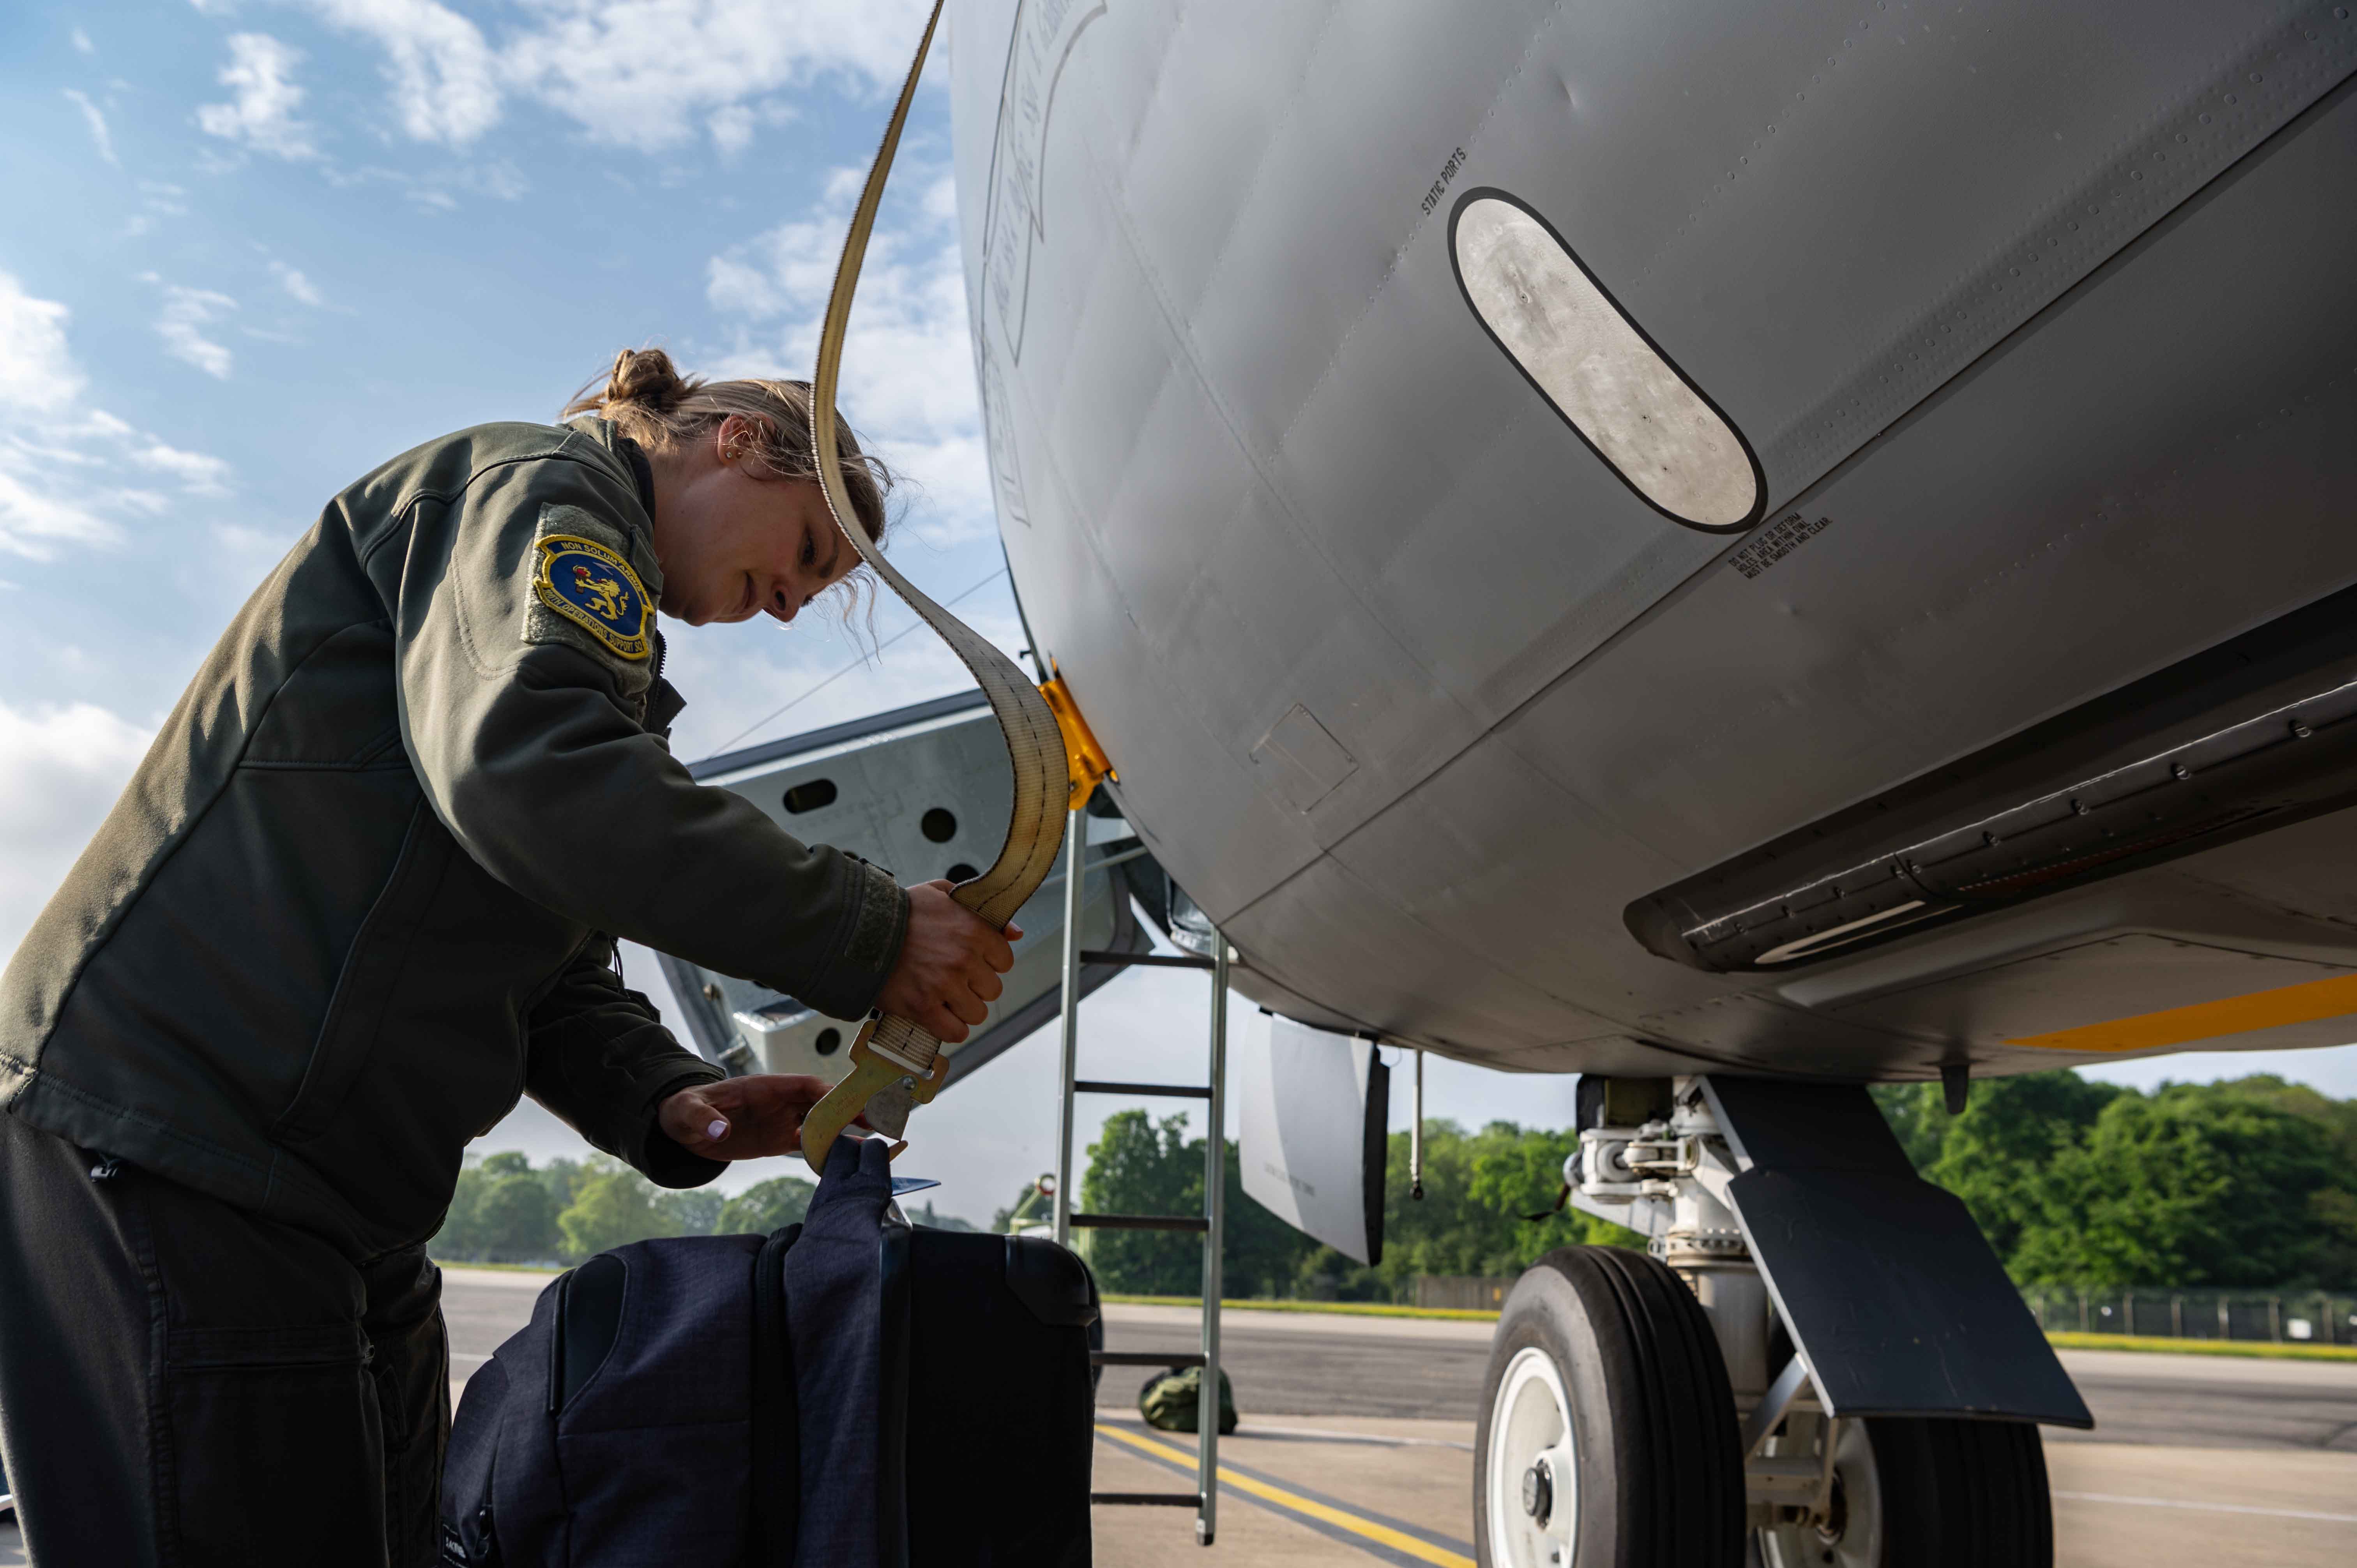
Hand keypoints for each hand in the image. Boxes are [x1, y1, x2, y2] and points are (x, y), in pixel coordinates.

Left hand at [657, 1073, 855, 1160]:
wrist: (682, 1127)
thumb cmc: (685, 1110)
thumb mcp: (687, 1111)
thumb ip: (704, 1118)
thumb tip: (721, 1130)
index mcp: (765, 1087)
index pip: (804, 1085)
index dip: (827, 1093)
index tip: (845, 1105)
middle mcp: (780, 1103)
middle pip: (822, 1103)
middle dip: (847, 1111)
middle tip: (874, 1122)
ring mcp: (781, 1121)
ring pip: (820, 1124)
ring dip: (843, 1131)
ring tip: (871, 1143)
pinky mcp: (777, 1140)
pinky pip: (808, 1144)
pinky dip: (826, 1150)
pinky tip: (843, 1159)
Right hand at [873, 879, 1020, 1042]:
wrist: (860, 929)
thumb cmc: (901, 911)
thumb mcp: (943, 894)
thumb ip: (982, 910)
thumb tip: (1016, 932)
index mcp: (973, 930)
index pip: (1005, 960)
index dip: (989, 962)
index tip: (973, 961)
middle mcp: (964, 959)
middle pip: (992, 989)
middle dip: (976, 985)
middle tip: (954, 978)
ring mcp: (944, 985)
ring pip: (977, 1013)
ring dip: (964, 1008)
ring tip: (945, 996)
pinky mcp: (923, 1007)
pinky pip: (955, 1032)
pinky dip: (950, 1028)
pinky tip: (939, 1016)